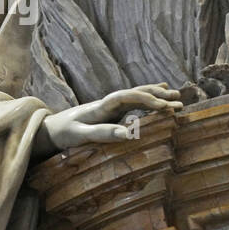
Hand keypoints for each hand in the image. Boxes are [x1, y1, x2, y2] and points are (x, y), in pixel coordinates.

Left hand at [34, 84, 182, 158]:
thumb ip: (102, 133)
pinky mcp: (110, 113)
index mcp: (100, 106)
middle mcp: (107, 103)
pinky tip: (158, 95)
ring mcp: (109, 107)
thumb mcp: (80, 136)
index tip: (164, 107)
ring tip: (176, 96)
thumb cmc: (63, 133)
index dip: (146, 99)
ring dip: (155, 96)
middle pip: (135, 93)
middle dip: (157, 96)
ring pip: (136, 96)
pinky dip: (147, 99)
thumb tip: (129, 133)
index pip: (127, 97)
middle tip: (179, 101)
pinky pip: (132, 104)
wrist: (49, 129)